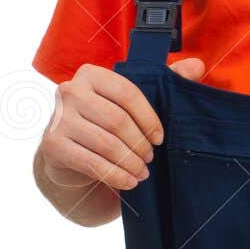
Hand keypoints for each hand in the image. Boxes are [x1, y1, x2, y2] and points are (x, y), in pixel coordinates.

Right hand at [39, 58, 204, 191]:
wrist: (67, 152)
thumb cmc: (107, 120)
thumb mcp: (133, 100)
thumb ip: (166, 80)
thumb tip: (197, 66)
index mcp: (91, 74)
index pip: (128, 94)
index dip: (150, 119)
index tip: (160, 138)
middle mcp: (69, 91)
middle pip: (118, 121)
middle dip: (140, 143)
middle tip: (151, 158)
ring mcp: (57, 118)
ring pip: (106, 143)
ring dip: (130, 162)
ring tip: (142, 171)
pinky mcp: (52, 145)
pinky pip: (92, 163)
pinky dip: (116, 175)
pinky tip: (129, 182)